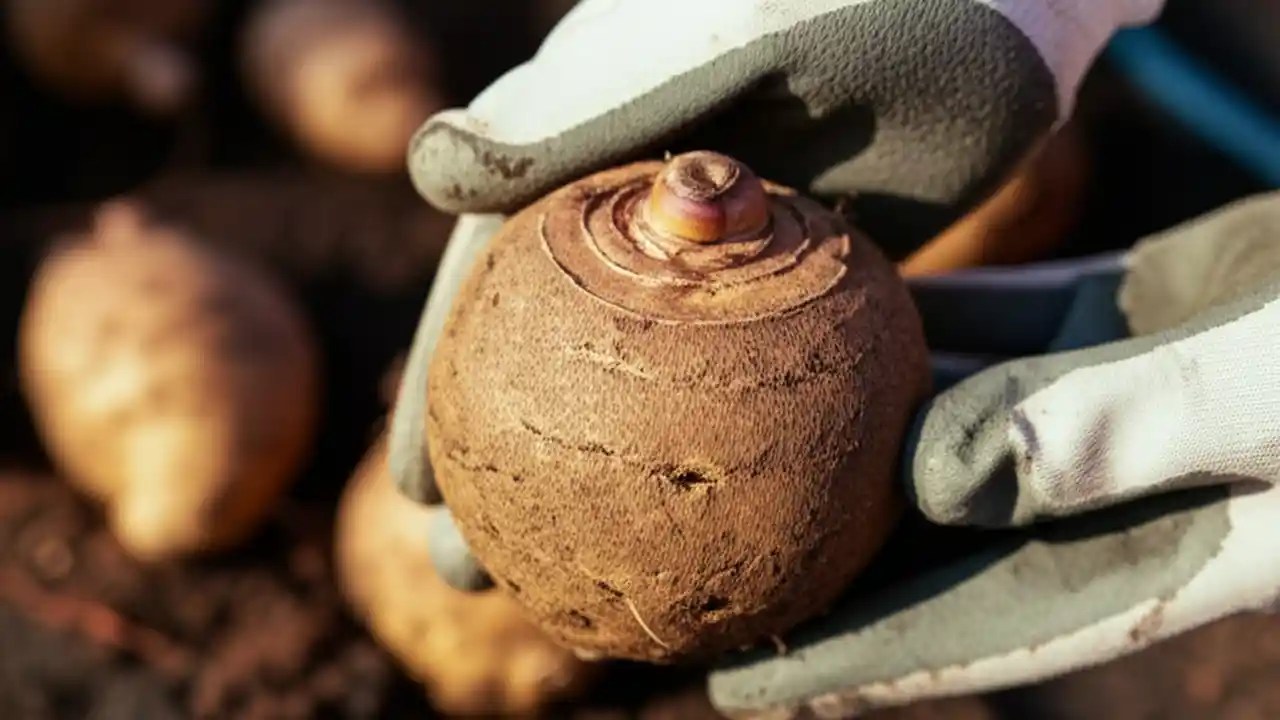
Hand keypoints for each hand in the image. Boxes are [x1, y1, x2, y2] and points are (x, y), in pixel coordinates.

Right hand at [392, 0, 1165, 521]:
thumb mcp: (712, 44)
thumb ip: (581, 109)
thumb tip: (425, 170)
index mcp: (592, 148)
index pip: (496, 287)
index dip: (451, 390)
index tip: (417, 487)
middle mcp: (646, 208)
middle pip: (560, 356)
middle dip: (515, 465)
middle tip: (480, 565)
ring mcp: (729, 249)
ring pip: (653, 385)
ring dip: (616, 481)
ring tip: (586, 576)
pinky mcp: (809, 272)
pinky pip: (755, 377)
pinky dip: (732, 451)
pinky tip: (729, 528)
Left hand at [709, 192, 1279, 717]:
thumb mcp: (1264, 405)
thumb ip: (1116, 435)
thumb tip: (934, 476)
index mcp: (1155, 554)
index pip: (969, 629)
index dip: (851, 657)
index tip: (737, 678)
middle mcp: (1119, 486)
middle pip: (934, 530)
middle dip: (823, 541)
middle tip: (698, 542)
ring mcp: (1121, 393)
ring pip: (956, 415)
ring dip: (859, 414)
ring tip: (741, 411)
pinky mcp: (1134, 310)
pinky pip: (1005, 320)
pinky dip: (930, 313)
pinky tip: (843, 297)